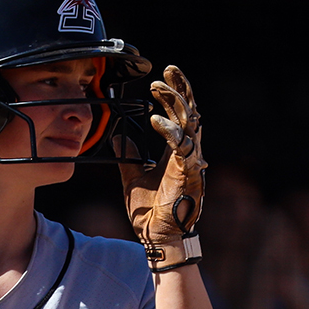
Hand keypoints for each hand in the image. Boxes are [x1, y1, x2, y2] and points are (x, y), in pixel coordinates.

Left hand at [119, 66, 206, 269]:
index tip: (163, 76)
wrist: (156, 237)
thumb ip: (127, 158)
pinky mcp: (187, 174)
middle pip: (190, 113)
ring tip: (160, 88)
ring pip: (190, 124)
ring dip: (175, 104)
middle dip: (180, 89)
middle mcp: (187, 153)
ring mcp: (190, 163)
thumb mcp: (132, 178)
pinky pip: (181, 147)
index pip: (180, 116)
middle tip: (168, 70)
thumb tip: (118, 139)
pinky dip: (170, 132)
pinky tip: (155, 120)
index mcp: (176, 152)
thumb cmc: (150, 211)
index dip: (174, 94)